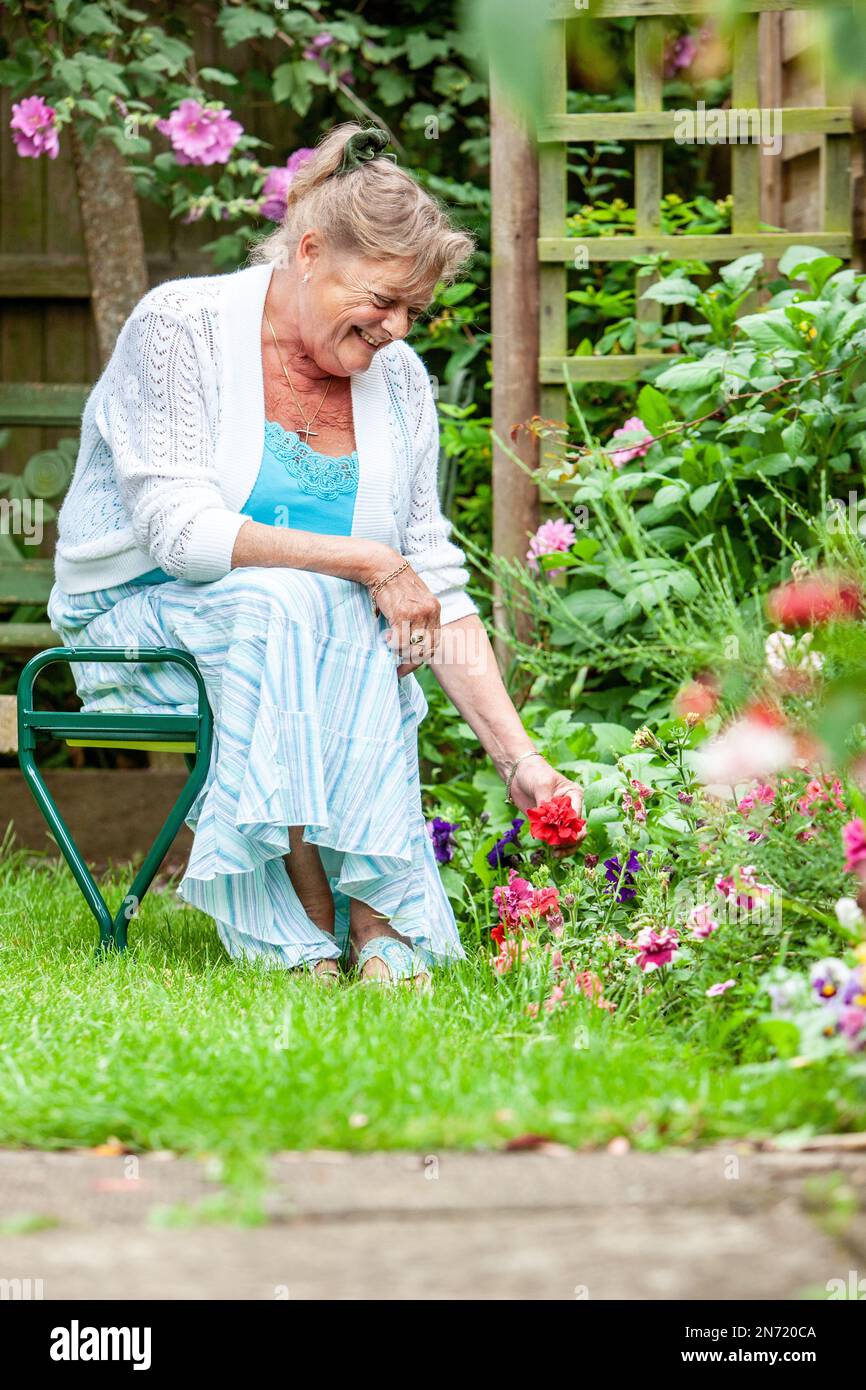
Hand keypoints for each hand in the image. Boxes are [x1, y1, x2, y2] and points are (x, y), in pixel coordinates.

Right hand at [369, 555, 440, 677]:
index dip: (423, 655)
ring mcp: (417, 613)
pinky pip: (400, 642)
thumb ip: (419, 617)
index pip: (436, 642)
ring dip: (400, 651)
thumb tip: (413, 641)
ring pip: (413, 648)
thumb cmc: (394, 584)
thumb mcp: (414, 599)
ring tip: (390, 642)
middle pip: (427, 649)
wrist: (382, 566)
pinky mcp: (402, 614)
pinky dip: (392, 644)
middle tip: (398, 657)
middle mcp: (430, 611)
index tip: (409, 661)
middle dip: (411, 659)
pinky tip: (386, 636)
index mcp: (435, 609)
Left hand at [509, 756, 585, 858]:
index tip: (561, 833)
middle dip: (570, 841)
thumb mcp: (542, 784)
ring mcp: (558, 817)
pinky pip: (552, 837)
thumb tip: (551, 822)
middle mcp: (570, 808)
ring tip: (555, 854)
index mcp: (574, 796)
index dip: (572, 828)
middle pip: (577, 830)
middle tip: (559, 847)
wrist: (517, 773)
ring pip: (567, 837)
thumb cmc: (534, 773)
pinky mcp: (547, 823)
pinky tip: (547, 848)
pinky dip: (551, 844)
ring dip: (563, 847)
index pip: (578, 816)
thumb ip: (547, 803)